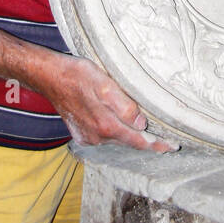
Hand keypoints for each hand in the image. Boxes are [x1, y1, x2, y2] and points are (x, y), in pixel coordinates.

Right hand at [39, 53, 177, 152]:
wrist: (49, 77)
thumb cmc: (78, 75)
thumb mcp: (105, 84)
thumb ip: (124, 106)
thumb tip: (141, 123)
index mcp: (107, 126)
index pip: (139, 141)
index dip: (158, 144)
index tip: (173, 146)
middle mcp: (98, 137)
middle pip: (129, 142)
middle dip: (147, 140)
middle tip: (166, 139)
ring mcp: (88, 137)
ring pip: (117, 139)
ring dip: (130, 135)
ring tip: (145, 130)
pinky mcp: (81, 134)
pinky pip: (104, 136)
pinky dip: (115, 132)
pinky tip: (119, 124)